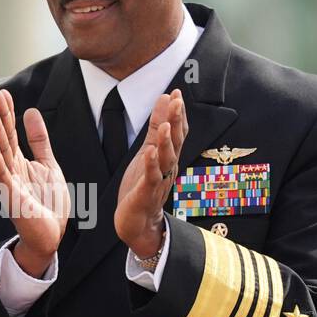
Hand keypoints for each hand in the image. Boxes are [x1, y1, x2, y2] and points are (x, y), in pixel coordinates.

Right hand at [0, 87, 69, 276]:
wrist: (51, 235)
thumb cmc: (49, 204)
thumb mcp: (49, 165)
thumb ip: (39, 141)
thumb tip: (30, 111)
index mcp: (20, 162)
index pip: (12, 132)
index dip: (8, 112)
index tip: (3, 92)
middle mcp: (11, 169)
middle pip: (4, 138)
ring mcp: (9, 182)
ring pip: (0, 152)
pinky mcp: (10, 195)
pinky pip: (1, 172)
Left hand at [116, 89, 187, 256]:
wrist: (138, 223)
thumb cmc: (143, 187)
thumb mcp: (148, 152)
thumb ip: (156, 127)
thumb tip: (165, 99)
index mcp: (168, 157)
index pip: (177, 132)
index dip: (177, 113)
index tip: (176, 92)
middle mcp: (167, 168)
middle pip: (175, 142)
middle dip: (176, 121)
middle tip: (177, 101)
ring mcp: (158, 181)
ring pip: (166, 159)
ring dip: (166, 142)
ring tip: (166, 125)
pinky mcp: (146, 194)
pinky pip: (151, 178)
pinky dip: (151, 165)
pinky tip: (149, 152)